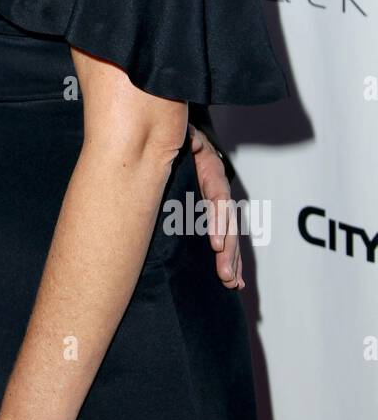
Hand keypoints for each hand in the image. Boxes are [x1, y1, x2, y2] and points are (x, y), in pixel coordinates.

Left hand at [189, 124, 243, 289]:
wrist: (190, 145)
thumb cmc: (186, 143)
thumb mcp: (187, 138)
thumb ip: (189, 140)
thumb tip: (193, 141)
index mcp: (212, 174)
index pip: (219, 199)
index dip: (219, 221)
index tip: (216, 243)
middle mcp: (220, 194)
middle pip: (228, 224)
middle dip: (228, 250)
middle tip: (224, 273)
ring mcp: (220, 208)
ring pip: (229, 237)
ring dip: (232, 260)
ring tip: (231, 282)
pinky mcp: (214, 220)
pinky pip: (225, 242)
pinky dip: (232, 261)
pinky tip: (234, 281)